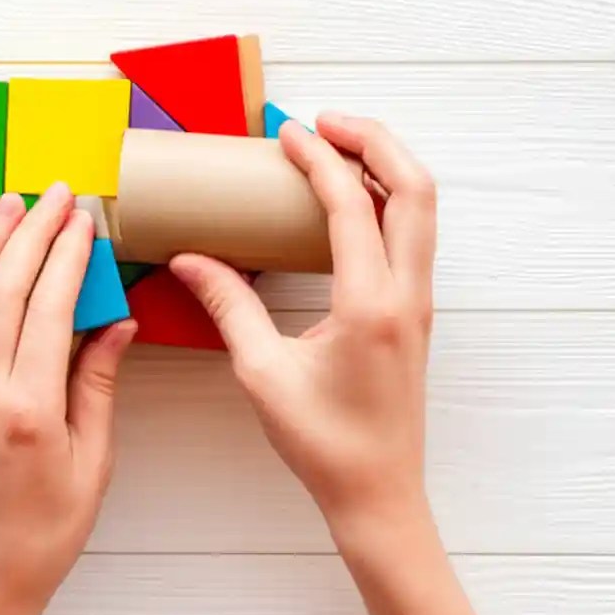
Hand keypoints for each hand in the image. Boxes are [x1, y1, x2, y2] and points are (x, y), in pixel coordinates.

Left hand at [0, 183, 137, 614]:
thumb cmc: (44, 531)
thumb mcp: (93, 461)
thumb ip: (99, 384)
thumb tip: (115, 322)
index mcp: (30, 408)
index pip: (49, 308)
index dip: (67, 256)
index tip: (84, 220)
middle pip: (5, 289)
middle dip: (32, 232)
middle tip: (56, 193)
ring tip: (12, 202)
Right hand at [171, 114, 435, 534]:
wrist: (378, 492)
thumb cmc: (324, 443)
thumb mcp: (262, 373)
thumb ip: (228, 306)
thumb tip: (191, 259)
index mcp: (369, 305)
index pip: (351, 205)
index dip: (318, 159)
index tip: (286, 134)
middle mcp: (406, 294)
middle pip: (414, 187)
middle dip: (374, 140)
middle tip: (324, 122)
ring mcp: (419, 302)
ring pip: (424, 207)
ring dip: (388, 165)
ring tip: (338, 147)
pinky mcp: (416, 311)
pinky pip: (416, 234)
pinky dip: (391, 199)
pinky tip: (351, 201)